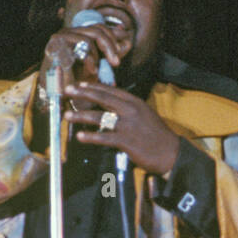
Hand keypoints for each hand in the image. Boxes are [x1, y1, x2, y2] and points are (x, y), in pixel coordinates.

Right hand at [39, 24, 122, 95]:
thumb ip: (110, 54)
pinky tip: (92, 71)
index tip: (123, 49)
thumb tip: (128, 41)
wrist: (58, 96)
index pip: (99, 27)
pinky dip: (90, 59)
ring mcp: (62, 35)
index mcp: (77, 35)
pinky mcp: (57, 42)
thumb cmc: (76, 83)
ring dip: (98, 55)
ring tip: (97, 71)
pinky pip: (83, 45)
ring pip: (92, 36)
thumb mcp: (98, 66)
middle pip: (98, 29)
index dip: (113, 36)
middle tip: (116, 62)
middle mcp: (69, 32)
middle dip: (111, 45)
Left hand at [64, 82, 180, 175]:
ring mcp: (128, 125)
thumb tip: (112, 106)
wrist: (171, 153)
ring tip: (67, 116)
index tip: (80, 85)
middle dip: (82, 93)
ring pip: (100, 117)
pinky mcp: (126, 141)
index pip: (110, 90)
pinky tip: (80, 136)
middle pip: (102, 98)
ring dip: (81, 116)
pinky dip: (91, 137)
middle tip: (67, 90)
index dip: (93, 87)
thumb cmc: (157, 136)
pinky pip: (104, 138)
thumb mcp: (145, 115)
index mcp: (134, 102)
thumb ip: (129, 109)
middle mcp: (130, 110)